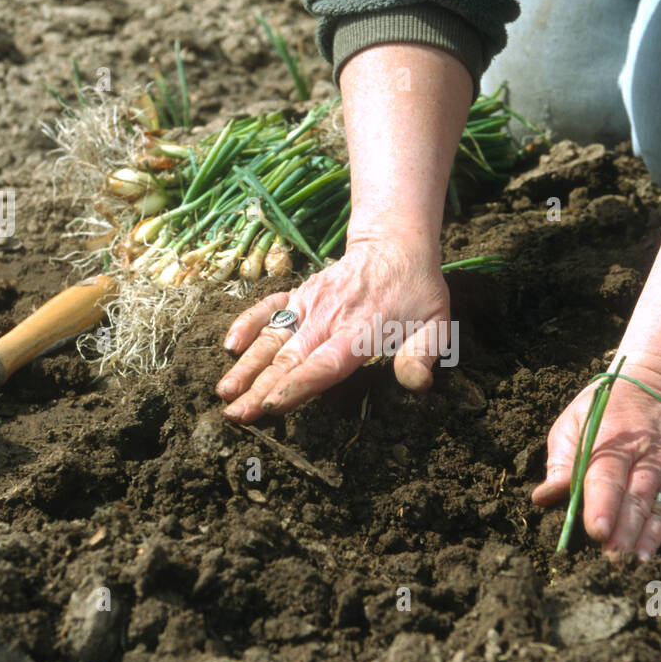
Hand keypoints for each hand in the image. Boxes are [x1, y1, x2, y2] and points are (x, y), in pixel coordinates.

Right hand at [216, 237, 450, 421]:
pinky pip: (268, 308)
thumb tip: (416, 384)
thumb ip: (423, 355)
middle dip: (258, 388)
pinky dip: (247, 323)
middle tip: (235, 415)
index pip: (324, 364)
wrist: (395, 246)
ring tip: (224, 392)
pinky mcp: (299, 294)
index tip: (271, 406)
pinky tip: (230, 345)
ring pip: (272, 337)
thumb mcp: (436, 324)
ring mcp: (310, 303)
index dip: (297, 386)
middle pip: (289, 358)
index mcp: (361, 329)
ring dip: (246, 365)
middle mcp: (328, 316)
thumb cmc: (417, 293)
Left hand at [532, 362, 660, 562]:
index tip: (597, 532)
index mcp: (614, 440)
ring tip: (638, 564)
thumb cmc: (608, 409)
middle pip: (637, 499)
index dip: (603, 506)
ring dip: (651, 539)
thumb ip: (562, 462)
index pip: (608, 477)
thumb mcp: (576, 422)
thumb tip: (544, 497)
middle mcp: (650, 456)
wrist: (659, 387)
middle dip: (625, 533)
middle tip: (613, 560)